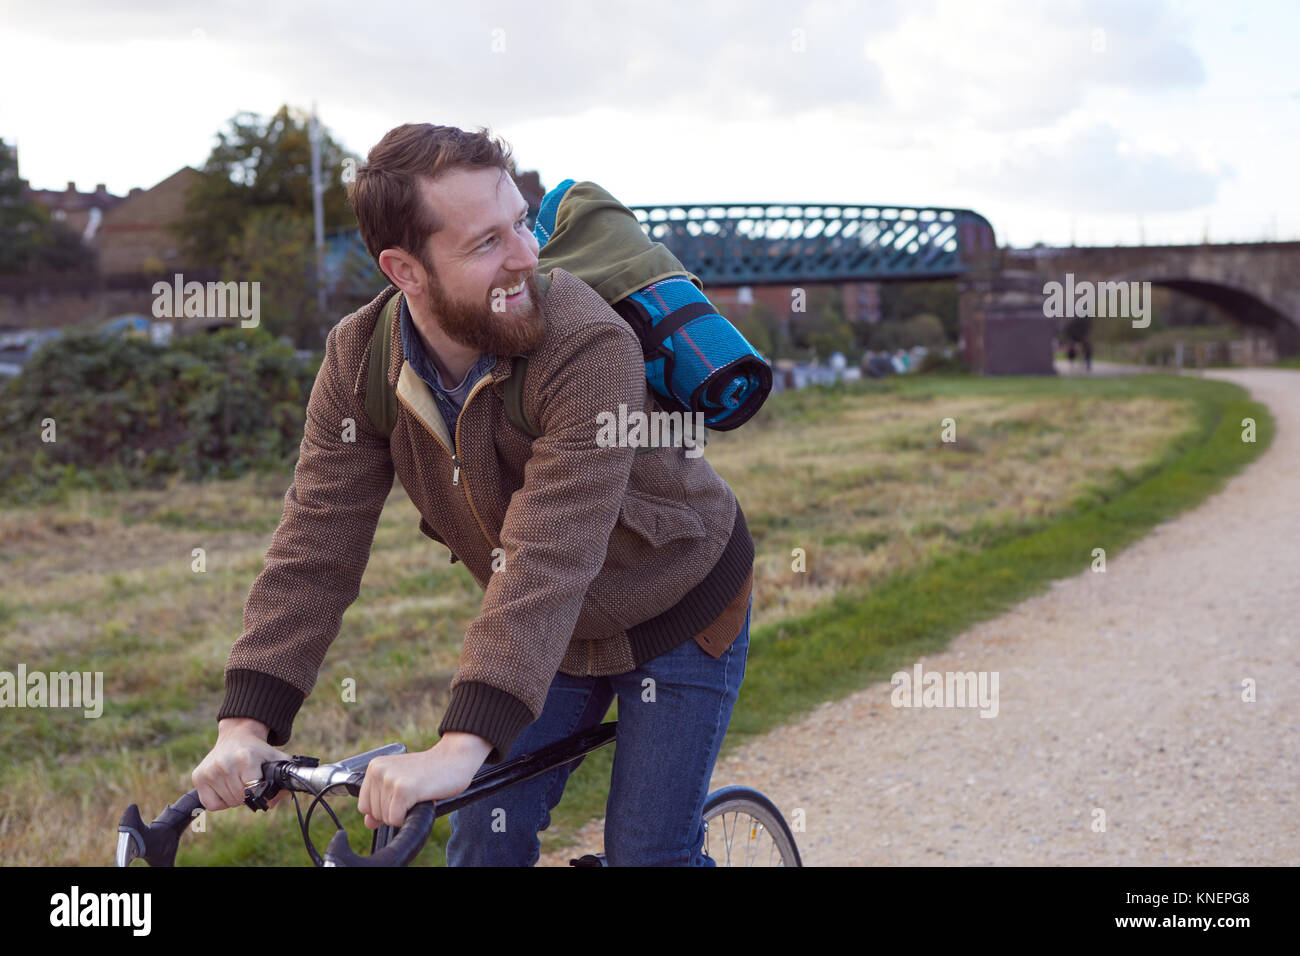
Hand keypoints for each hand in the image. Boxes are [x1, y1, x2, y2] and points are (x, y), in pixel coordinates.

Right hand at [193, 717, 292, 811]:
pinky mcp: (198, 776)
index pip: (253, 792)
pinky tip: (225, 787)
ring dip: (234, 798)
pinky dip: (220, 802)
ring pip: (226, 803)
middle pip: (240, 799)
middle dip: (247, 796)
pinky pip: (210, 804)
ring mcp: (209, 770)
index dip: (259, 794)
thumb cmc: (257, 751)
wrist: (236, 736)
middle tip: (248, 782)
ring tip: (237, 782)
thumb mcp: (275, 759)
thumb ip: (283, 778)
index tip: (259, 785)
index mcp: (246, 759)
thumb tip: (276, 799)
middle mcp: (225, 764)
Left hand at [357, 736, 490, 828]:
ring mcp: (390, 779)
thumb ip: (382, 801)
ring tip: (418, 794)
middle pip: (374, 814)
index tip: (402, 798)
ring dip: (404, 814)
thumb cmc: (430, 771)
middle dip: (394, 811)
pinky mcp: (403, 789)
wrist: (455, 758)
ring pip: (385, 818)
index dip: (383, 809)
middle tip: (414, 794)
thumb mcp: (401, 782)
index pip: (364, 806)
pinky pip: (396, 819)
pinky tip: (420, 800)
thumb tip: (368, 823)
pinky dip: (408, 818)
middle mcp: (378, 770)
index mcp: (375, 766)